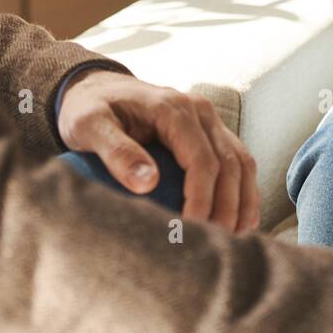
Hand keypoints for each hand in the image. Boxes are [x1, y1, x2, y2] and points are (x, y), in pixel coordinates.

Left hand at [57, 70, 260, 232]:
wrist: (95, 88)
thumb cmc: (88, 109)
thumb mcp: (89, 126)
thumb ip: (116, 151)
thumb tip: (147, 183)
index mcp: (173, 107)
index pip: (201, 158)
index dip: (201, 198)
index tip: (190, 229)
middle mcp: (199, 110)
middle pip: (228, 163)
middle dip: (226, 207)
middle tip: (215, 244)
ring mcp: (208, 120)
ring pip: (241, 162)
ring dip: (243, 202)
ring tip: (235, 239)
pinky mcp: (210, 132)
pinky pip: (238, 161)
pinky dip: (244, 191)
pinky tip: (243, 220)